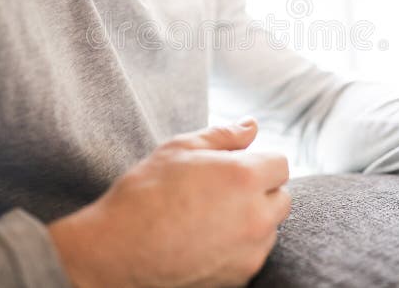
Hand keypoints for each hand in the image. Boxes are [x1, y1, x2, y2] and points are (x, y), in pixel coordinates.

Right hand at [48, 117, 290, 287]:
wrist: (117, 250)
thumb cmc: (146, 192)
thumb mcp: (180, 149)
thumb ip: (224, 135)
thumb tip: (252, 125)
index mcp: (244, 176)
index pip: (281, 164)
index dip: (259, 162)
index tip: (236, 168)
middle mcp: (256, 215)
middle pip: (282, 198)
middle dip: (260, 191)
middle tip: (222, 192)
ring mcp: (250, 251)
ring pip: (270, 229)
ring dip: (253, 220)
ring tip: (211, 217)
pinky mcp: (240, 277)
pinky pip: (254, 255)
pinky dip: (240, 247)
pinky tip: (207, 241)